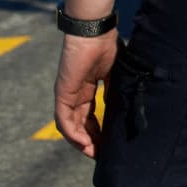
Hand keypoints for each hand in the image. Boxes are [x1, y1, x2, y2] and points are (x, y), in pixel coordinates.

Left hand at [55, 33, 118, 157]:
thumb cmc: (107, 46)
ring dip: (80, 142)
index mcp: (86, 89)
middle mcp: (74, 94)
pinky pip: (63, 119)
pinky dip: (72, 133)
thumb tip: (124, 108)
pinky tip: (84, 143)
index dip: (99, 131)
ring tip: (94, 153)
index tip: (109, 144)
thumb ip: (115, 91)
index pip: (89, 116)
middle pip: (79, 124)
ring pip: (69, 126)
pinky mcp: (62, 93)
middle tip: (102, 155)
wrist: (94, 32)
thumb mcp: (115, 74)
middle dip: (90, 141)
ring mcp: (67, 94)